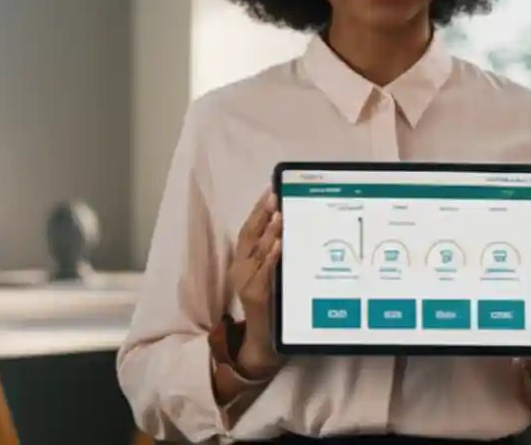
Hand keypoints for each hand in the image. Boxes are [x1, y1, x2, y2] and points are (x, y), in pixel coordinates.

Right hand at [228, 189, 283, 379]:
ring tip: (279, 215)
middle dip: (261, 214)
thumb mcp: (272, 274)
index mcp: (244, 261)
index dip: (258, 209)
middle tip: (274, 195)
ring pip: (255, 252)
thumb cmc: (271, 304)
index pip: (248, 229)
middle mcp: (241, 268)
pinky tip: (279, 245)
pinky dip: (270, 258)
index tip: (270, 190)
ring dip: (268, 232)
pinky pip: (263, 274)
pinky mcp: (256, 296)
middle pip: (248, 235)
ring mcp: (246, 283)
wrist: (264, 340)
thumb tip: (290, 224)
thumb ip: (276, 254)